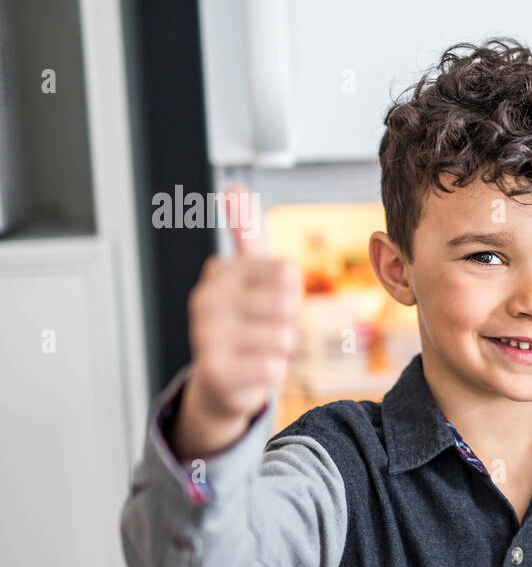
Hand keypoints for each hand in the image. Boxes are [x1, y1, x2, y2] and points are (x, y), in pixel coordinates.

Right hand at [171, 186, 300, 459]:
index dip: (290, 293)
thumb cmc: (244, 322)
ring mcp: (205, 336)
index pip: (286, 273)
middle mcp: (205, 300)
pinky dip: (273, 372)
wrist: (222, 379)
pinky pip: (274, 367)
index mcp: (219, 272)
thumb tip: (233, 187)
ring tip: (259, 350)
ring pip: (283, 337)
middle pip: (287, 305)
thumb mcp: (250, 273)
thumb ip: (247, 231)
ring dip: (281, 349)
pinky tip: (253, 370)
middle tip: (265, 329)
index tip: (268, 301)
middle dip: (287, 322)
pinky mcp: (214, 372)